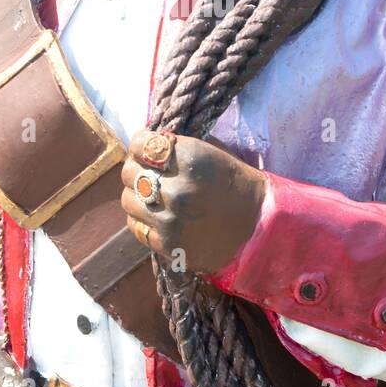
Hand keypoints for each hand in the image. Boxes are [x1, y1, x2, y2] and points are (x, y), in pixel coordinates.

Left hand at [121, 129, 266, 275]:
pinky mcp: (167, 244)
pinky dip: (143, 219)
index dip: (140, 146)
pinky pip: (136, 226)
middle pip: (129, 172)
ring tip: (155, 197)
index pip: (139, 144)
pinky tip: (159, 216)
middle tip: (150, 174)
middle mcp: (175, 187)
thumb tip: (145, 142)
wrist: (258, 225)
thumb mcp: (209, 152)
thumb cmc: (233, 183)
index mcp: (188, 157)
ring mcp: (168, 218)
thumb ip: (175, 147)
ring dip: (138, 196)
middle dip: (138, 170)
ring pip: (128, 200)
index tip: (146, 151)